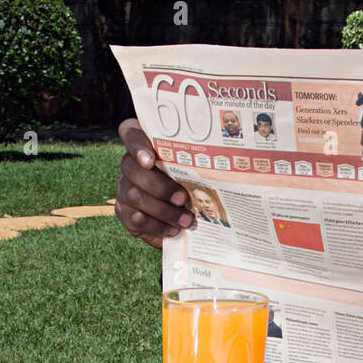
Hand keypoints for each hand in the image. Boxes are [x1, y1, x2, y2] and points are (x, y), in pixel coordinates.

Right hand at [116, 119, 195, 249]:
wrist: (185, 220)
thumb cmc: (194, 187)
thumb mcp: (198, 172)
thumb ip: (199, 160)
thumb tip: (238, 156)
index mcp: (145, 146)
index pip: (129, 132)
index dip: (136, 144)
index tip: (151, 159)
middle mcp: (130, 164)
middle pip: (130, 167)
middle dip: (158, 186)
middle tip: (182, 198)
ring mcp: (124, 188)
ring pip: (134, 195)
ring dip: (163, 210)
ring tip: (186, 220)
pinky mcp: (124, 212)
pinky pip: (135, 218)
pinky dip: (157, 226)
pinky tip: (174, 230)